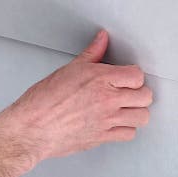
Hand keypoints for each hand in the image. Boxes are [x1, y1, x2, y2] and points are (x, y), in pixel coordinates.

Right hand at [0, 30, 152, 159]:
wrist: (32, 128)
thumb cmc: (44, 101)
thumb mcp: (69, 68)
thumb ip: (92, 53)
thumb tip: (102, 39)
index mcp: (101, 79)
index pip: (137, 75)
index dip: (133, 75)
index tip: (127, 76)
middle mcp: (108, 99)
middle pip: (145, 96)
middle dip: (139, 93)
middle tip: (129, 91)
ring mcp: (107, 120)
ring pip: (142, 117)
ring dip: (136, 111)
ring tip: (127, 107)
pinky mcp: (103, 137)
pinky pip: (129, 134)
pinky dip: (126, 129)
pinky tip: (118, 122)